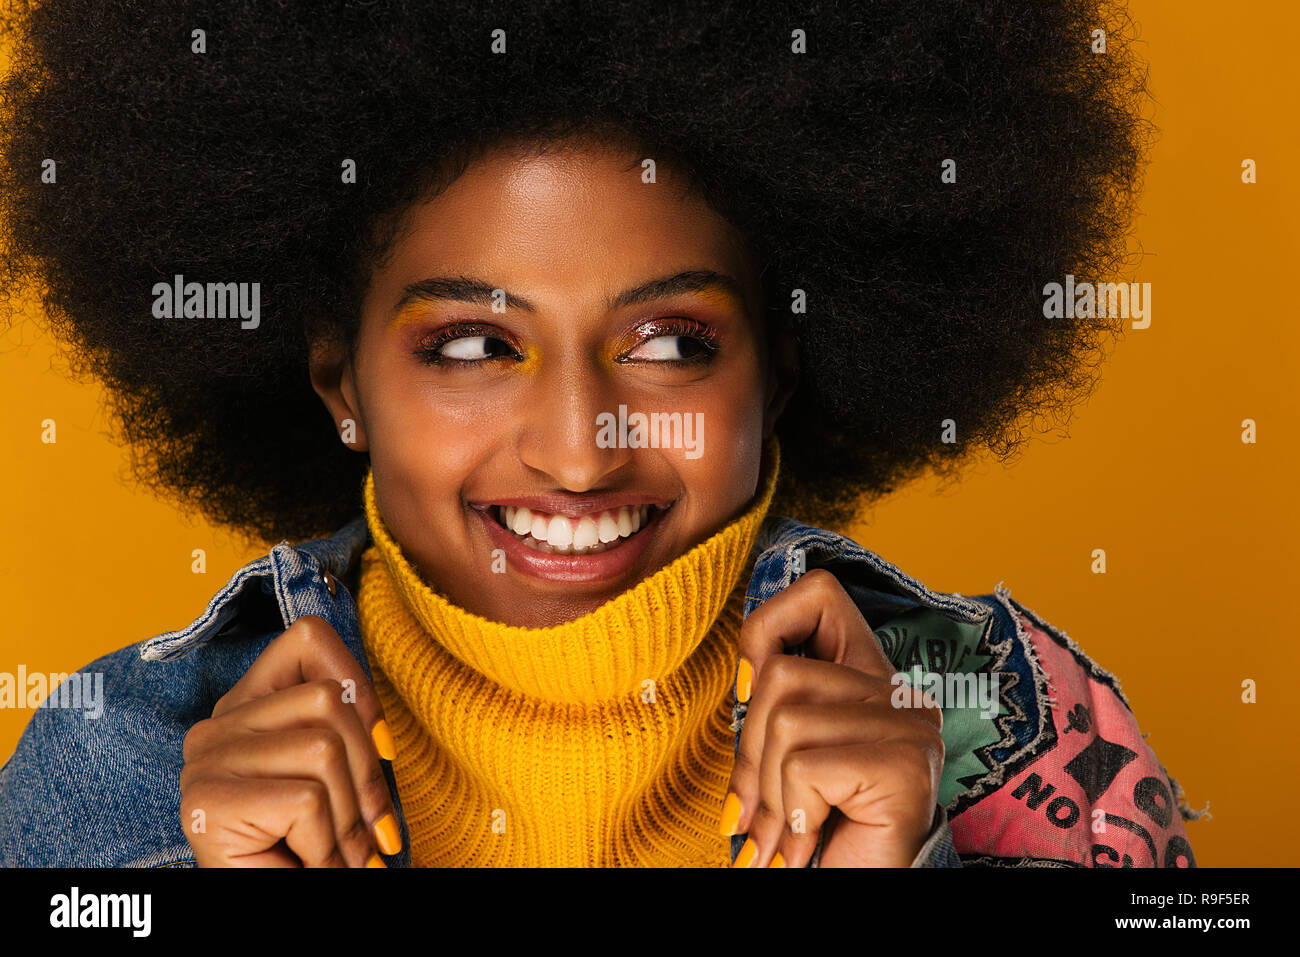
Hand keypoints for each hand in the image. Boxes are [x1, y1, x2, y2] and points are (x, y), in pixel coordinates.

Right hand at [180, 615, 400, 866]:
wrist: (262, 907)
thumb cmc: (302, 848)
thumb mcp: (330, 776)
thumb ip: (346, 731)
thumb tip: (386, 736)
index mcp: (246, 705)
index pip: (308, 637)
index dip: (361, 686)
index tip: (384, 747)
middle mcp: (217, 725)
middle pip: (330, 698)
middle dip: (368, 775)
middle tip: (371, 833)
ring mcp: (207, 759)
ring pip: (325, 747)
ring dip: (348, 818)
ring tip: (339, 854)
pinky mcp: (210, 799)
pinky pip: (307, 799)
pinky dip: (324, 845)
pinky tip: (309, 865)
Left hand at [719, 569, 943, 866]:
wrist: (861, 891)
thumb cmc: (820, 829)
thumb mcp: (786, 755)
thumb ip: (771, 709)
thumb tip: (738, 680)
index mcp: (869, 675)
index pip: (818, 593)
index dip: (765, 631)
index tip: (748, 692)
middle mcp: (899, 692)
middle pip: (779, 673)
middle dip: (750, 752)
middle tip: (759, 813)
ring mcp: (909, 725)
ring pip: (785, 721)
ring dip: (771, 793)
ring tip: (790, 833)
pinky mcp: (904, 764)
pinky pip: (804, 766)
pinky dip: (793, 813)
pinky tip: (812, 841)